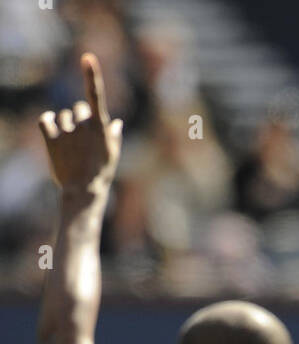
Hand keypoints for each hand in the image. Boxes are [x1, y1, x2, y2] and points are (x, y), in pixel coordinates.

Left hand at [38, 52, 122, 197]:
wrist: (82, 192)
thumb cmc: (100, 174)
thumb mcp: (112, 155)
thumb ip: (113, 136)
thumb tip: (115, 122)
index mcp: (100, 128)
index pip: (95, 96)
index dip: (92, 75)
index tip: (87, 57)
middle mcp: (83, 126)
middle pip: (78, 109)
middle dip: (79, 118)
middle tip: (81, 139)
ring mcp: (66, 132)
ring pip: (62, 116)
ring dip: (64, 125)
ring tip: (69, 145)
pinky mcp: (51, 139)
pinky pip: (45, 120)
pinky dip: (47, 123)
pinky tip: (52, 132)